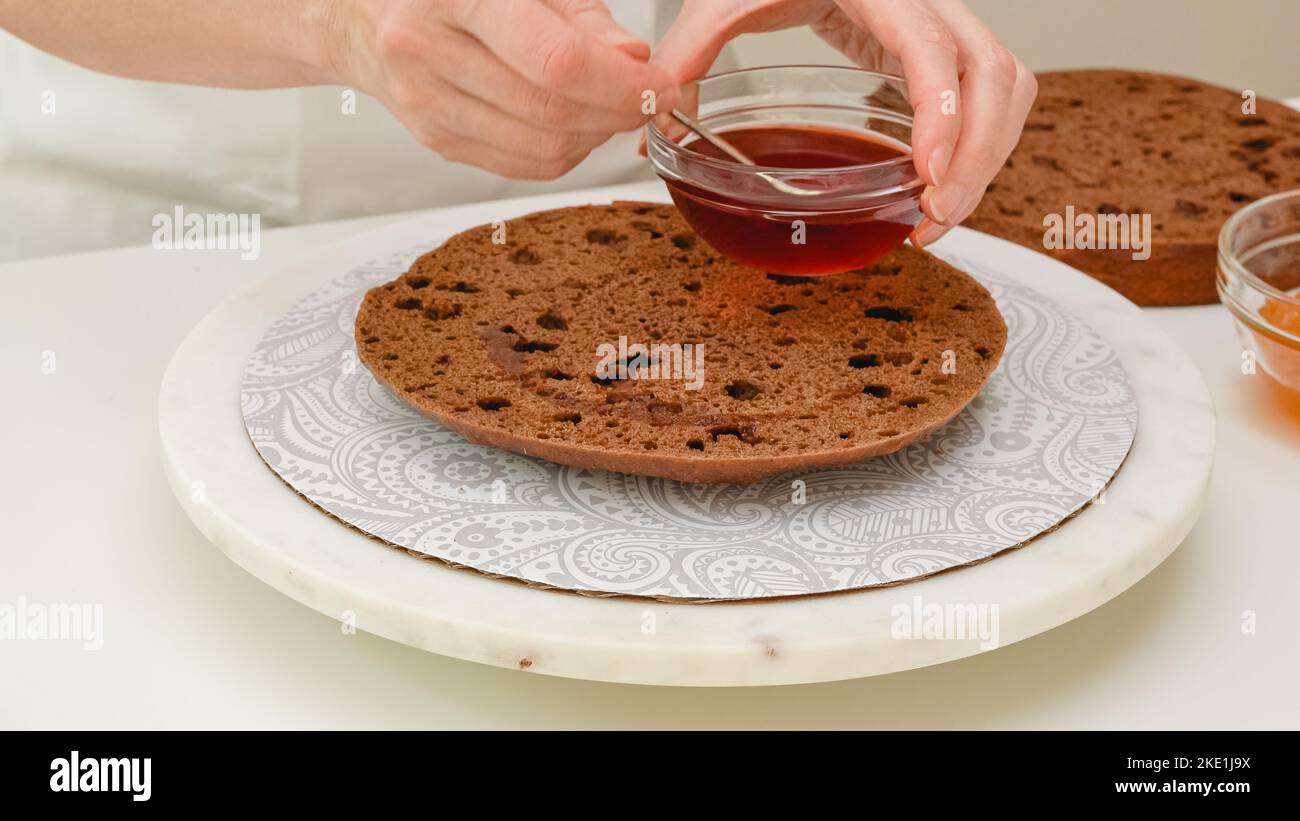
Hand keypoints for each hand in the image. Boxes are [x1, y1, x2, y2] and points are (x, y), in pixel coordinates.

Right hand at [333, 0, 681, 178]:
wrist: (359, 10)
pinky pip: (522, 165)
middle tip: (651, 97)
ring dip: (596, 135)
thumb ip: (579, 15)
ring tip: (613, 105)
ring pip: (542, 149)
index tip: (661, 84)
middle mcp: (426, 52)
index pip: (553, 61)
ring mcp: (427, 105)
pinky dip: (566, 152)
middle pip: (551, 112)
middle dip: (618, 111)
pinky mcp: (436, 140)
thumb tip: (635, 60)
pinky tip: (576, 122)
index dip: (620, 83)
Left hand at [655, 0, 1036, 245]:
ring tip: (936, 216)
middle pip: (993, 75)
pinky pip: (990, 93)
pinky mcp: (944, 46)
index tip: (928, 173)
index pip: (931, 47)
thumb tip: (659, 115)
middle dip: (976, 155)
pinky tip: (937, 185)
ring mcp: (944, 22)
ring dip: (985, 156)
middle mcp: (927, 0)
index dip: (941, 112)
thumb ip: (688, 52)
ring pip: (1006, 86)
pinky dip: (979, 143)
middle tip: (934, 217)